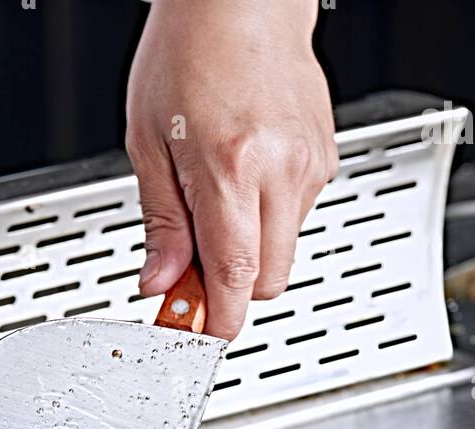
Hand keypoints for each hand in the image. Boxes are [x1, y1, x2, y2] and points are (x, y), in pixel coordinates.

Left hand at [126, 0, 336, 339]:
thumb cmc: (190, 49)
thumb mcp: (148, 141)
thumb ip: (160, 223)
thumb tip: (160, 283)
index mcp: (231, 170)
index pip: (235, 280)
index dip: (217, 321)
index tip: (197, 334)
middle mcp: (280, 172)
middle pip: (269, 282)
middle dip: (232, 288)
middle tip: (191, 266)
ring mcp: (310, 167)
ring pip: (284, 252)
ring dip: (250, 249)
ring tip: (216, 200)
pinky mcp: (326, 160)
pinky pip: (296, 217)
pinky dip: (268, 217)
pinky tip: (245, 175)